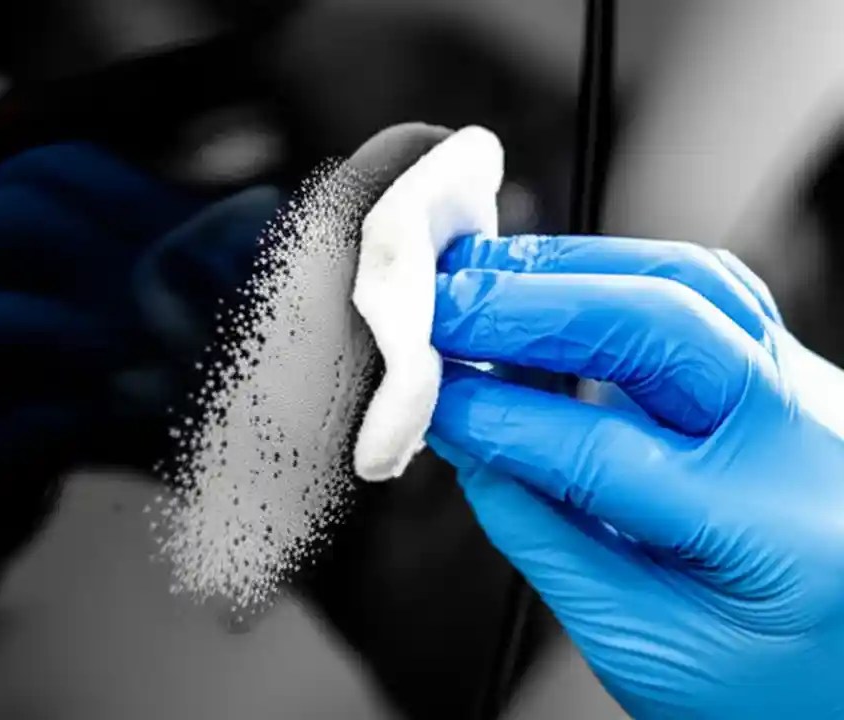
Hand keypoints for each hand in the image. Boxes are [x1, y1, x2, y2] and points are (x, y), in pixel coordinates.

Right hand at [427, 234, 843, 717]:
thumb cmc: (767, 688)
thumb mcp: (642, 645)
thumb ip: (545, 537)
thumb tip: (466, 440)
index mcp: (767, 531)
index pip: (599, 450)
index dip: (494, 416)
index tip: (423, 399)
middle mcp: (805, 438)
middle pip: (662, 325)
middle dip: (530, 306)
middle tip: (438, 307)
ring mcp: (808, 392)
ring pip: (691, 281)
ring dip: (571, 270)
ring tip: (482, 279)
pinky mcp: (786, 372)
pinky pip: (706, 293)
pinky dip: (614, 276)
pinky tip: (553, 289)